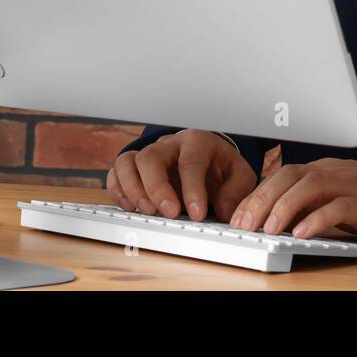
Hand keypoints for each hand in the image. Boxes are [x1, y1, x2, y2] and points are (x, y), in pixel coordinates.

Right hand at [107, 129, 256, 222]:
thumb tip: (223, 210)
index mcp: (198, 142)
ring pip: (128, 161)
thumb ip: (235, 191)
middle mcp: (170, 144)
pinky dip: (118, 190)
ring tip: (147, 211)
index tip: (197, 214)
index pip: (190, 161)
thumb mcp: (239, 176)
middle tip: (168, 213)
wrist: (208, 160)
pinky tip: (130, 207)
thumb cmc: (221, 167)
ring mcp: (149, 153)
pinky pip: (117, 172)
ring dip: (133, 188)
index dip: (192, 188)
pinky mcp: (135, 166)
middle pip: (152, 157)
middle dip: (157, 187)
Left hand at [228, 158, 356, 243]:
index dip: (256, 194)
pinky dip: (317, 219)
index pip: (282, 175)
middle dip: (261, 200)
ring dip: (282, 208)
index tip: (238, 216)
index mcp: (325, 169)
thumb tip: (281, 218)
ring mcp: (350, 185)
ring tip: (266, 230)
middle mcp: (334, 172)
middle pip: (288, 177)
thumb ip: (315, 201)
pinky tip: (301, 233)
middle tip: (243, 224)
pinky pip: (337, 207)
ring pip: (308, 188)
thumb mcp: (342, 195)